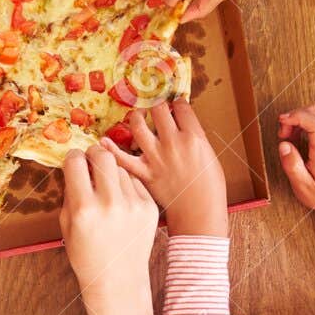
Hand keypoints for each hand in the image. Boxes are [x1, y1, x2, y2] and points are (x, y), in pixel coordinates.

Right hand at [60, 147, 158, 298]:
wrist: (118, 279)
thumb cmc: (86, 254)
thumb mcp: (67, 225)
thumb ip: (70, 192)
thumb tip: (75, 163)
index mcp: (84, 209)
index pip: (76, 162)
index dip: (73, 157)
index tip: (74, 160)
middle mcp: (110, 204)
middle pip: (103, 156)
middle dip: (94, 153)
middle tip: (92, 160)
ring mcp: (133, 205)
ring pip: (120, 169)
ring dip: (111, 173)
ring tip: (107, 191)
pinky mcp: (149, 208)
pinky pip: (135, 183)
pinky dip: (126, 187)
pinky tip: (121, 204)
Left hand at [98, 100, 226, 237]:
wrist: (200, 211)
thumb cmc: (210, 187)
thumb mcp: (210, 155)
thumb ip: (194, 139)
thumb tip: (181, 127)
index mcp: (194, 137)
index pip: (181, 108)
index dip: (177, 103)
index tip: (174, 105)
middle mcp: (174, 143)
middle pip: (159, 110)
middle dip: (156, 106)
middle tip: (155, 109)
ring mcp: (157, 157)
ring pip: (139, 126)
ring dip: (136, 117)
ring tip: (138, 117)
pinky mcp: (145, 173)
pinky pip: (124, 158)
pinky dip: (112, 149)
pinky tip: (104, 141)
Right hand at [277, 105, 314, 224]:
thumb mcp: (303, 186)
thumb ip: (292, 165)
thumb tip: (283, 145)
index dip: (296, 116)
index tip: (282, 121)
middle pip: (314, 113)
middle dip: (294, 116)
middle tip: (282, 134)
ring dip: (298, 120)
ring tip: (287, 137)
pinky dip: (303, 124)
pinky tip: (296, 138)